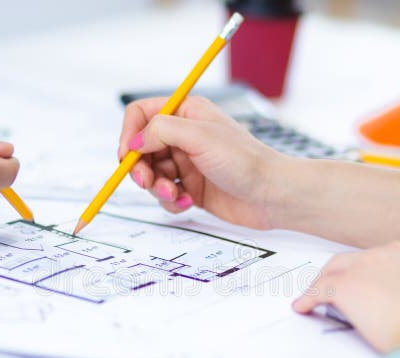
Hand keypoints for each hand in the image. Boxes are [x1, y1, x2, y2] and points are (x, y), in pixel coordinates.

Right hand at [118, 96, 283, 229]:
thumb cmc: (245, 161)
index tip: (128, 156)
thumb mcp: (198, 136)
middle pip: (141, 149)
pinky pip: (165, 194)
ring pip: (151, 175)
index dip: (130, 134)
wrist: (272, 195)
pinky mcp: (192, 188)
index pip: (141, 114)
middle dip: (140, 168)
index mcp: (186, 112)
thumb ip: (160, 131)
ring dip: (158, 188)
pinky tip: (187, 203)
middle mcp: (184, 136)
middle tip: (146, 182)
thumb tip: (134, 142)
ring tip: (175, 194)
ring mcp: (187, 163)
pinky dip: (171, 201)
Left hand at [292, 242, 399, 352]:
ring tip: (316, 297)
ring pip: (337, 270)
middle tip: (336, 289)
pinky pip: (320, 290)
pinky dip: (309, 298)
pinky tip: (303, 307)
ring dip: (326, 283)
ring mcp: (369, 266)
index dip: (375, 274)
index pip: (390, 260)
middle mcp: (395, 253)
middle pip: (359, 260)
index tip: (370, 285)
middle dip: (346, 273)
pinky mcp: (348, 285)